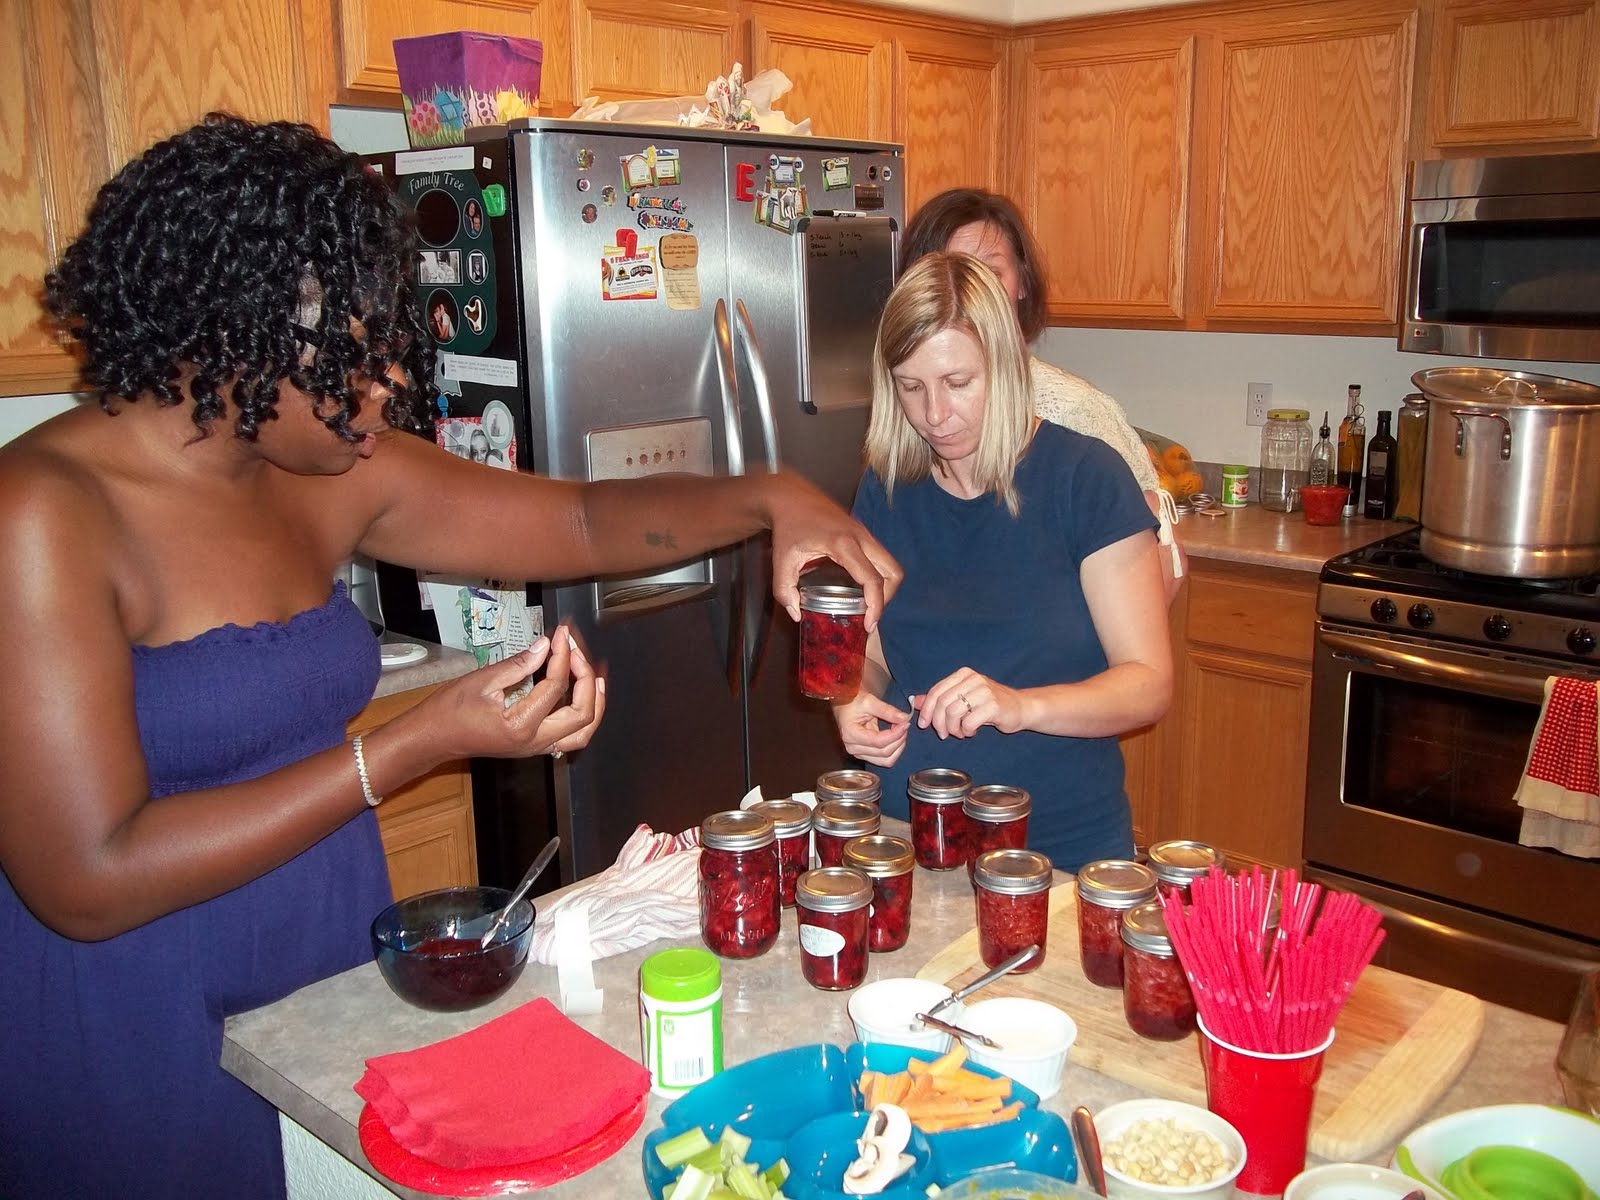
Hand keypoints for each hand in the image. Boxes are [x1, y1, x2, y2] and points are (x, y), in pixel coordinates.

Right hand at [427, 626, 605, 759]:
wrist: (432, 738)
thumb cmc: (450, 710)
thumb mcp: (482, 680)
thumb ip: (519, 664)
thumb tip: (546, 645)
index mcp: (520, 725)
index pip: (555, 687)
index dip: (562, 656)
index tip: (561, 635)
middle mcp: (534, 742)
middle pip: (582, 714)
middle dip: (586, 679)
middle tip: (577, 651)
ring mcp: (536, 748)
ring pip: (582, 733)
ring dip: (594, 704)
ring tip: (595, 677)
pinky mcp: (533, 746)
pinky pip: (570, 736)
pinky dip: (583, 716)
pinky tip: (583, 695)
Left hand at [764, 472, 900, 629]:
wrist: (790, 496)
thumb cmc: (787, 526)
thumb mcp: (782, 560)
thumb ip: (785, 590)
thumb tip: (797, 614)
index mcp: (844, 544)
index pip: (872, 579)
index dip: (876, 605)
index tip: (870, 624)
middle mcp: (861, 537)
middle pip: (893, 571)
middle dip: (887, 597)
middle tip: (870, 614)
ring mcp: (864, 533)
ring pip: (890, 564)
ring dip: (885, 586)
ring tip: (867, 603)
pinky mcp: (862, 533)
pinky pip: (881, 557)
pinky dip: (879, 574)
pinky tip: (860, 587)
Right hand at [831, 689, 910, 767]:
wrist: (845, 704)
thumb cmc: (852, 701)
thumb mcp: (869, 701)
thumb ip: (887, 710)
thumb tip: (904, 718)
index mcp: (851, 734)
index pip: (879, 741)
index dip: (896, 734)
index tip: (905, 723)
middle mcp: (853, 748)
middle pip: (884, 752)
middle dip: (899, 739)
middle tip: (904, 724)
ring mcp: (859, 753)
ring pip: (886, 760)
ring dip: (898, 746)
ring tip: (900, 731)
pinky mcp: (865, 754)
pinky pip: (884, 759)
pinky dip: (894, 749)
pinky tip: (895, 737)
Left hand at [914, 669, 1022, 739]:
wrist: (1020, 707)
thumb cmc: (989, 704)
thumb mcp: (962, 698)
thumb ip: (940, 699)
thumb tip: (915, 701)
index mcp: (963, 674)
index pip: (936, 691)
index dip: (926, 710)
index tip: (924, 724)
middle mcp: (973, 679)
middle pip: (942, 703)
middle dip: (939, 723)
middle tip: (943, 734)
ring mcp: (984, 691)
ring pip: (953, 713)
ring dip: (953, 729)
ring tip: (960, 733)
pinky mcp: (993, 705)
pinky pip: (969, 722)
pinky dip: (966, 731)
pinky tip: (972, 731)